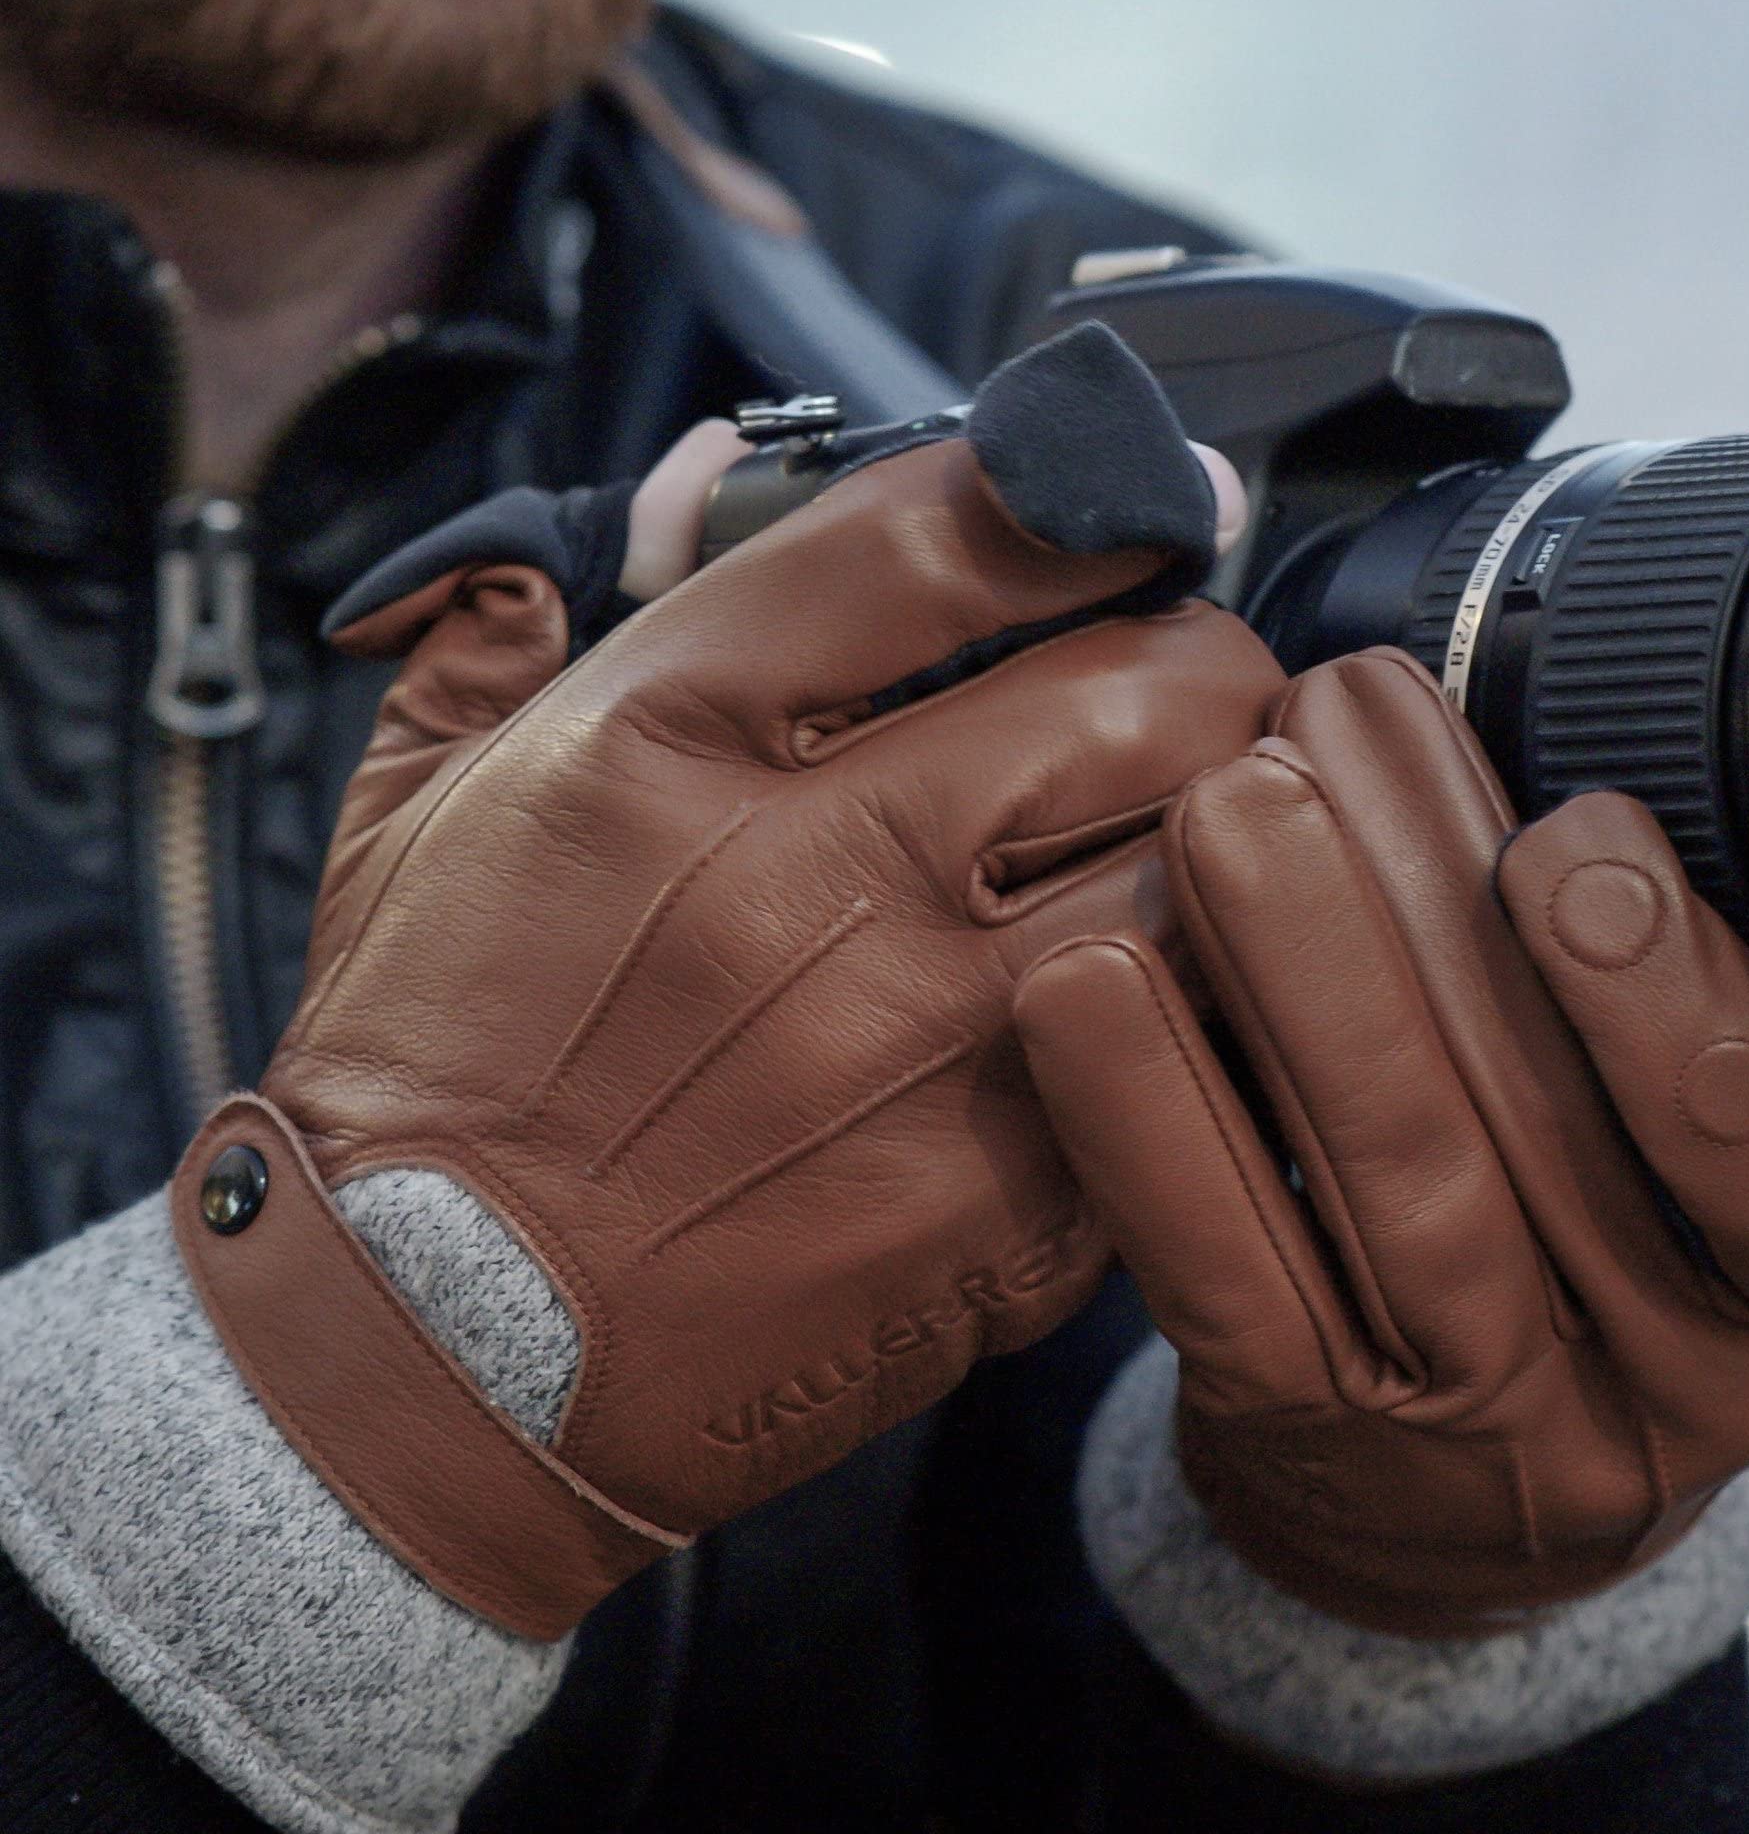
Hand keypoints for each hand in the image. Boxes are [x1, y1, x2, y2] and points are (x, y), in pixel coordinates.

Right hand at [171, 325, 1284, 1639]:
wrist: (439, 1361)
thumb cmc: (436, 1073)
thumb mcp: (423, 804)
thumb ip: (532, 618)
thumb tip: (689, 478)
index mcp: (665, 741)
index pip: (942, 537)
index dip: (1086, 489)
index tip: (1153, 496)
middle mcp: (816, 873)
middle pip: (1145, 686)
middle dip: (1203, 658)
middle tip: (1186, 685)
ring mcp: (928, 1047)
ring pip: (1212, 864)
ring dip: (1233, 831)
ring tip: (1200, 836)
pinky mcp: (1009, 1206)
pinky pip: (1195, 1052)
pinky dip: (1209, 1003)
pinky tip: (1171, 999)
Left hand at [1016, 646, 1748, 1636]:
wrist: (1463, 1489)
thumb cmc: (1594, 1246)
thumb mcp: (1702, 1160)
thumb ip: (1682, 1009)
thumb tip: (1552, 768)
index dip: (1684, 1007)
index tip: (1571, 837)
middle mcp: (1664, 1374)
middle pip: (1551, 1140)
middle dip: (1435, 903)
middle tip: (1340, 729)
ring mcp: (1480, 1423)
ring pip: (1394, 1186)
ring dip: (1301, 976)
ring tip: (1227, 807)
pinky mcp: (1304, 1430)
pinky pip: (1225, 1268)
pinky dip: (1152, 1115)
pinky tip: (1090, 983)